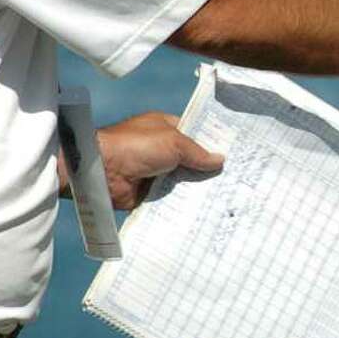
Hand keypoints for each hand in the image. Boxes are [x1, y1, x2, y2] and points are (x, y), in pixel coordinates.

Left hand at [96, 112, 223, 209]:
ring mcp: (155, 172)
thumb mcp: (174, 142)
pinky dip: (183, 203)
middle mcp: (161, 149)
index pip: (194, 133)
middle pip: (190, 159)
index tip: (234, 152)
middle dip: (208, 169)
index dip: (211, 142)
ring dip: (197, 188)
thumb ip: (198, 152)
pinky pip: (171, 198)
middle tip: (236, 177)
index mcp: (165, 128)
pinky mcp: (150, 193)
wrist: (102, 170)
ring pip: (183, 180)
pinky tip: (205, 209)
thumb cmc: (137, 145)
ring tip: (227, 196)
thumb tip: (221, 160)